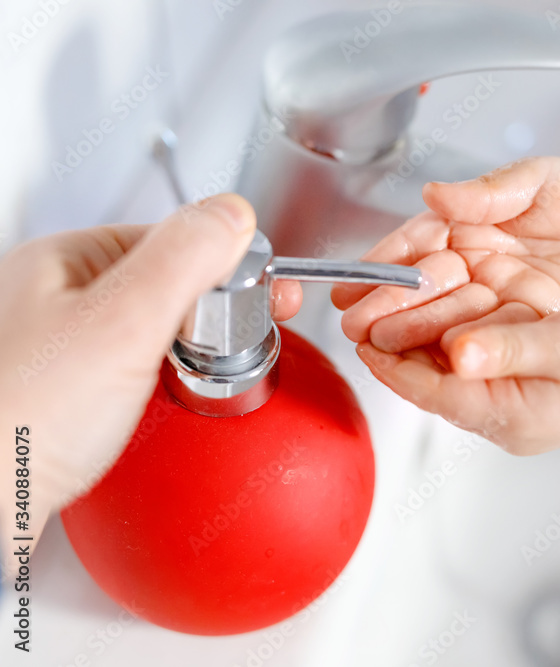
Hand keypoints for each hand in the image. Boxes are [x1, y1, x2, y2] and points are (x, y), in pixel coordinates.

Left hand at [0, 195, 300, 532]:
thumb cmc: (16, 423)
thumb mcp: (121, 324)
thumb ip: (183, 260)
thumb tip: (232, 213)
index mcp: (61, 262)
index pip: (171, 239)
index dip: (226, 266)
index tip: (266, 297)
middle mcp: (55, 301)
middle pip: (167, 287)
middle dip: (213, 315)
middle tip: (236, 343)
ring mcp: (60, 352)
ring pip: (155, 335)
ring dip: (192, 357)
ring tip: (201, 382)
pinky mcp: (66, 401)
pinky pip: (138, 379)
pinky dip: (167, 391)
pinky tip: (172, 412)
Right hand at [331, 114, 559, 353]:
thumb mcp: (533, 177)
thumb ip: (486, 192)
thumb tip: (435, 195)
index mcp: (467, 225)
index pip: (414, 246)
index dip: (381, 264)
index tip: (351, 281)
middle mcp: (476, 263)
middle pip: (424, 288)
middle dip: (386, 305)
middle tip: (354, 323)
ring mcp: (498, 294)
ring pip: (450, 314)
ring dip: (413, 331)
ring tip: (377, 344)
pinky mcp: (527, 319)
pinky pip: (489, 334)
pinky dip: (461, 346)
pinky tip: (431, 357)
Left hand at [355, 309, 559, 454]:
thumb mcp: (559, 343)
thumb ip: (505, 347)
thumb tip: (457, 353)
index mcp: (506, 415)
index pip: (429, 391)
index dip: (391, 366)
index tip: (361, 341)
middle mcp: (502, 424)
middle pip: (433, 391)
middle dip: (400, 359)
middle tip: (367, 327)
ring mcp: (511, 418)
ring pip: (450, 386)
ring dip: (423, 357)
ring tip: (394, 325)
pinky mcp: (521, 406)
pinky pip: (473, 383)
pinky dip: (452, 358)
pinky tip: (443, 333)